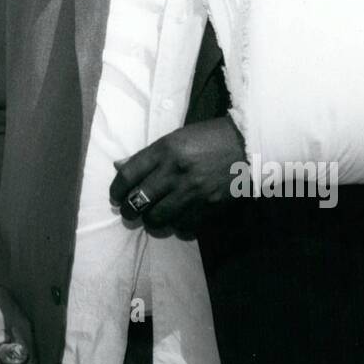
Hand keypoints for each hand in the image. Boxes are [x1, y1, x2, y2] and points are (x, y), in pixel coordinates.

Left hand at [109, 117, 244, 237]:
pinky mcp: (208, 206)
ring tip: (152, 217)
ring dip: (151, 220)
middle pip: (138, 201)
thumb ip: (147, 155)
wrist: (248, 145)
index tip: (115, 196)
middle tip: (129, 212)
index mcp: (165, 149)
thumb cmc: (209, 137)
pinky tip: (177, 219)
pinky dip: (177, 225)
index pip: (128, 175)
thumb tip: (119, 166)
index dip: (116, 190)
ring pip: (157, 218)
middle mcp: (175, 171)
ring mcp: (192, 191)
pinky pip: (183, 226)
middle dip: (128, 211)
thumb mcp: (175, 138)